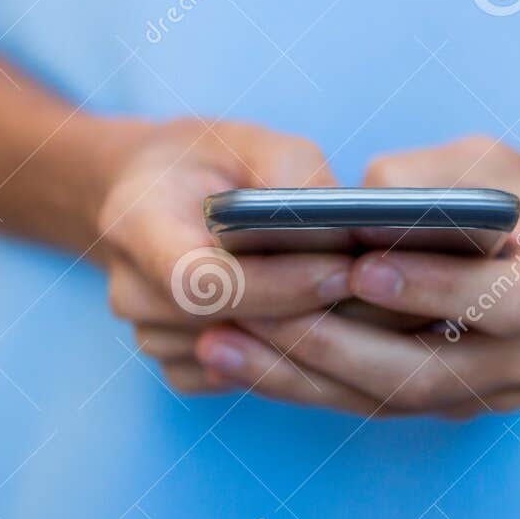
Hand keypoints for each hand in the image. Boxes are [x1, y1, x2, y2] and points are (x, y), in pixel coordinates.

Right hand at [98, 119, 364, 399]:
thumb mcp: (249, 139)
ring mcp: (150, 336)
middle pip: (225, 326)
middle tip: (389, 296)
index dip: (274, 285)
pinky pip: (241, 379)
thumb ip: (291, 170)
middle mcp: (131, 290)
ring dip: (309, 341)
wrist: (159, 194)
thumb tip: (341, 217)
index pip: (198, 280)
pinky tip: (330, 324)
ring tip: (374, 308)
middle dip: (311, 314)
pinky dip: (289, 359)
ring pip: (240, 360)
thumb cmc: (211, 160)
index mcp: (135, 222)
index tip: (343, 270)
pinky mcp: (179, 365)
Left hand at [197, 136, 519, 417]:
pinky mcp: (452, 407)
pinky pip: (374, 403)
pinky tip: (244, 358)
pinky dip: (308, 382)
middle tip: (252, 317)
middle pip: (427, 373)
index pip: (501, 302)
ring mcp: (495, 395)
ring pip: (390, 400)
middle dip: (333, 347)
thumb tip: (350, 207)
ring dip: (301, 377)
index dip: (433, 291)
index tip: (362, 270)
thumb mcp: (488, 164)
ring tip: (220, 344)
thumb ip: (428, 182)